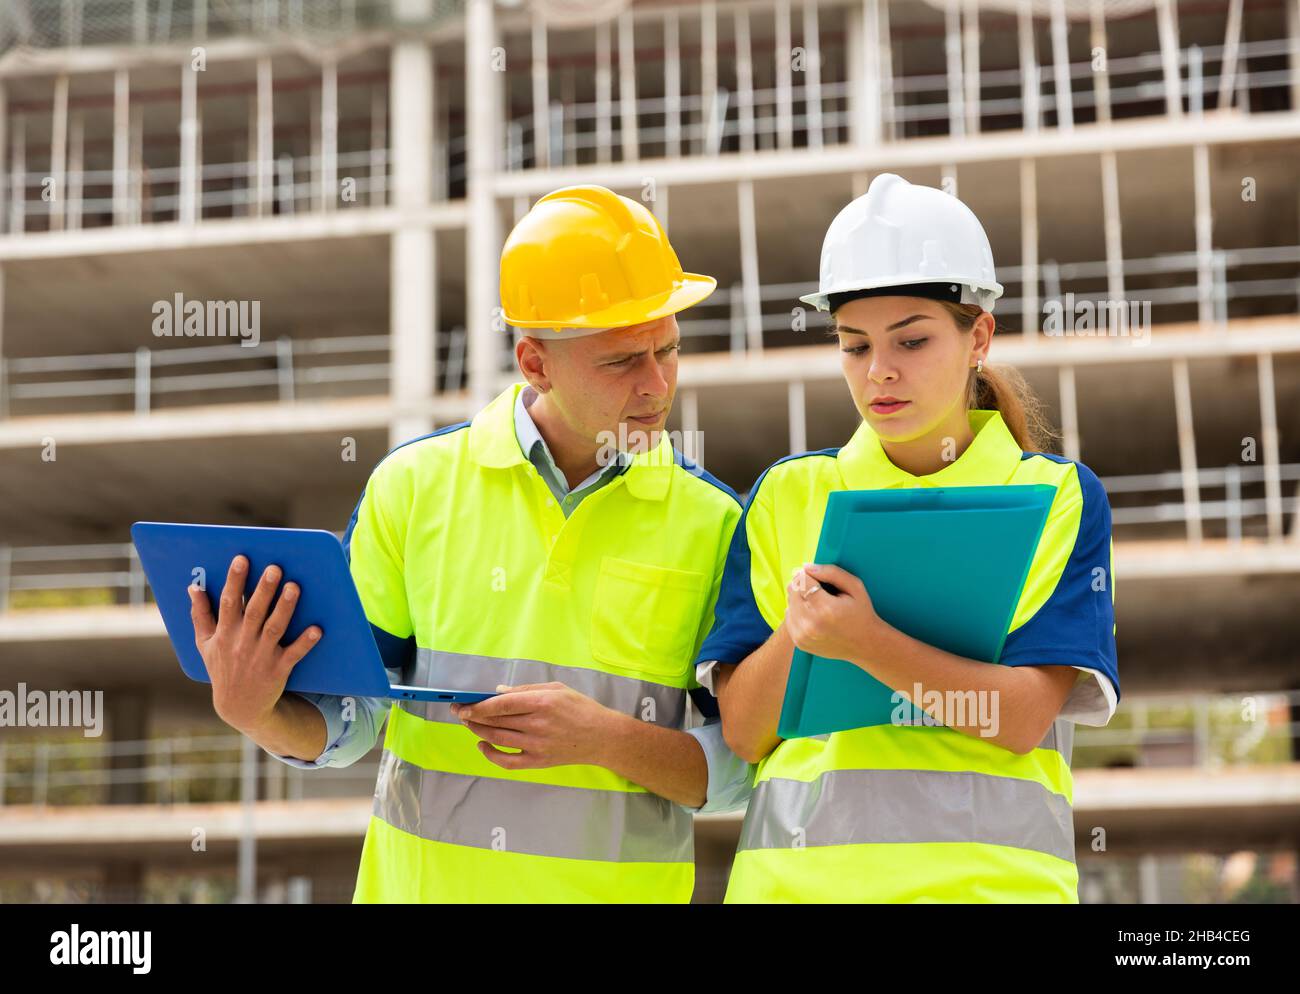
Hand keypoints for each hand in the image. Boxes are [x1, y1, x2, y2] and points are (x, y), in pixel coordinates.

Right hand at [191, 554, 321, 734]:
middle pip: (254, 612)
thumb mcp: (204, 644)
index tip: (242, 559)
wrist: (238, 707)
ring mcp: (261, 656)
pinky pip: (293, 654)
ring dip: (285, 608)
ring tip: (294, 587)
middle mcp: (242, 643)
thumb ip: (199, 615)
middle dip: (263, 589)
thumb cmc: (222, 669)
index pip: (229, 602)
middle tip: (275, 568)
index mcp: (224, 634)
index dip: (235, 580)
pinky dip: (305, 642)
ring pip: (274, 628)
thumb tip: (193, 587)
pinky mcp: (278, 669)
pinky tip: (317, 629)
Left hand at [450, 682, 619, 770]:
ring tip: (469, 725)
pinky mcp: (538, 762)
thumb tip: (498, 692)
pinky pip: (508, 762)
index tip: (465, 705)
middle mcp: (537, 724)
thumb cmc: (580, 709)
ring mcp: (537, 745)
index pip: (502, 704)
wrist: (601, 737)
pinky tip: (483, 746)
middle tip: (460, 712)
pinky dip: (491, 755)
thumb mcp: (556, 689)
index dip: (479, 706)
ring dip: (478, 732)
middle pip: (496, 721)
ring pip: (498, 739)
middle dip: (473, 717)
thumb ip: (526, 690)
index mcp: (542, 703)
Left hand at [784, 562, 884, 666]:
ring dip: (800, 598)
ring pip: (788, 602)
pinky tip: (813, 614)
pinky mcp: (799, 642)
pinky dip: (798, 611)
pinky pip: (789, 617)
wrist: (865, 645)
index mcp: (825, 608)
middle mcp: (810, 624)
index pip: (802, 580)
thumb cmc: (861, 612)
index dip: (809, 574)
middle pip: (793, 590)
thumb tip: (806, 567)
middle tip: (819, 589)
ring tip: (818, 603)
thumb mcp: (855, 587)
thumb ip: (831, 572)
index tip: (818, 577)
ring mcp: (803, 635)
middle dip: (803, 584)